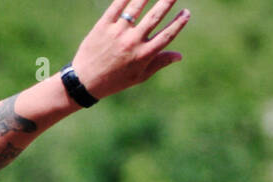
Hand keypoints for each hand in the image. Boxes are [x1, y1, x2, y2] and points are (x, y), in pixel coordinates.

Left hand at [71, 0, 189, 99]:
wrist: (85, 81)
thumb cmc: (115, 81)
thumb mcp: (139, 76)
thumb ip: (159, 62)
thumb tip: (179, 55)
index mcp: (143, 55)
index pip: (166, 35)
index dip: (178, 23)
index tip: (187, 12)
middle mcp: (132, 42)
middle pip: (154, 17)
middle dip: (167, 2)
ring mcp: (117, 32)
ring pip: (136, 7)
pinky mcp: (103, 26)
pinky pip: (116, 5)